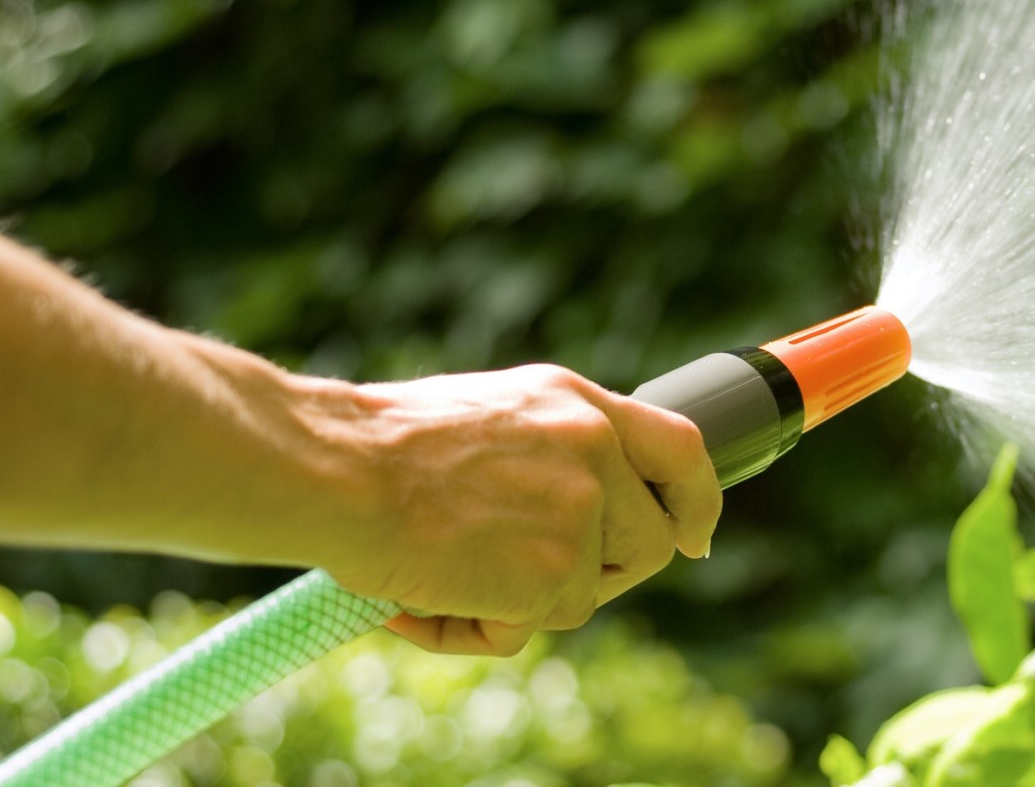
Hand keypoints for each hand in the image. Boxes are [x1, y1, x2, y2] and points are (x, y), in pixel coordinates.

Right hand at [320, 365, 719, 656]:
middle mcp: (594, 451)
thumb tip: (584, 508)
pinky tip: (423, 600)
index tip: (694, 536)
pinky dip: (477, 630)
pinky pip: (530, 629)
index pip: (683, 448)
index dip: (697, 501)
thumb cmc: (384, 447)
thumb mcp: (495, 414)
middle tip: (529, 580)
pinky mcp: (555, 574)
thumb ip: (554, 448)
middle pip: (649, 542)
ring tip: (444, 577)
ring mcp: (581, 512)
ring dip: (525, 604)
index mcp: (579, 404)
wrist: (336, 470)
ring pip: (585, 595)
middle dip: (601, 575)